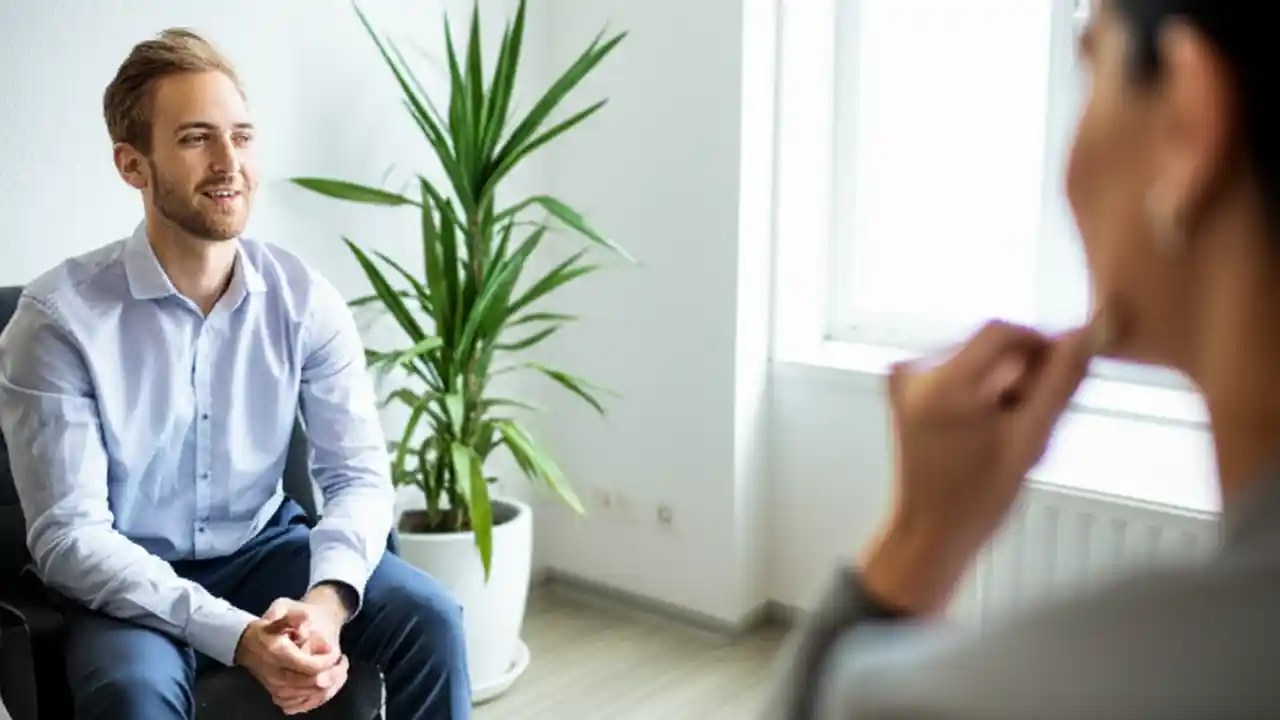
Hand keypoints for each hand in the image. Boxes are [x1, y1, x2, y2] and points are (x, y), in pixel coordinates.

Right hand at [235, 599, 347, 714]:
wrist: (252, 641)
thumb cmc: (273, 623)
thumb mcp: (283, 607)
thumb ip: (294, 615)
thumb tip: (305, 626)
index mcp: (277, 652)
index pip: (309, 666)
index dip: (327, 662)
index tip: (337, 652)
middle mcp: (274, 674)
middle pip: (312, 684)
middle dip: (333, 675)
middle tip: (343, 663)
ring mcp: (275, 688)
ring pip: (308, 697)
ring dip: (329, 687)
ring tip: (339, 672)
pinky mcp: (277, 696)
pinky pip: (299, 706)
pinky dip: (316, 699)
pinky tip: (326, 685)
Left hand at [860, 320, 1098, 615]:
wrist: (929, 530)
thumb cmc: (978, 498)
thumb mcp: (1029, 440)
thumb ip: (1059, 383)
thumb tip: (1085, 334)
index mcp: (942, 383)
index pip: (1002, 331)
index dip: (1039, 345)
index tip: (1061, 372)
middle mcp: (913, 370)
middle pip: (988, 345)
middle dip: (1019, 372)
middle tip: (1034, 416)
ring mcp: (903, 379)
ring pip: (975, 357)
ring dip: (1001, 382)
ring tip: (1009, 428)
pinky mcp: (903, 388)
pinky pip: (956, 371)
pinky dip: (979, 390)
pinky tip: (987, 426)